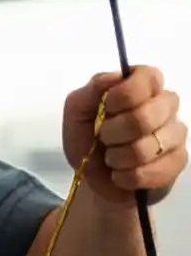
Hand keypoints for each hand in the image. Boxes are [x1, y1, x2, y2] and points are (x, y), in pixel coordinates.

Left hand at [63, 66, 186, 204]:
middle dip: (114, 132)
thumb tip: (115, 77)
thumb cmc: (86, 140)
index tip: (106, 107)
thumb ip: (91, 91)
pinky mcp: (178, 161)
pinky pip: (154, 171)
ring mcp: (175, 133)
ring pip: (149, 146)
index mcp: (142, 86)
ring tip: (111, 158)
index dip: (125, 94)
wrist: (93, 178)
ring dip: (118, 157)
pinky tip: (122, 174)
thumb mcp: (76, 113)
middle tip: (103, 138)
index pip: (148, 77)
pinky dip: (127, 176)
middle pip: (147, 115)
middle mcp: (165, 105)